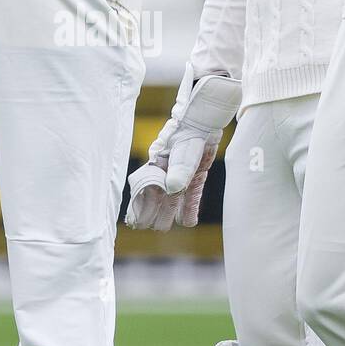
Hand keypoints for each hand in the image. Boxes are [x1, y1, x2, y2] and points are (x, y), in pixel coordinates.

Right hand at [123, 70, 239, 230]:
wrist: (207, 118)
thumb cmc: (189, 130)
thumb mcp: (183, 150)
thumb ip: (179, 169)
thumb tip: (173, 189)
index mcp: (155, 165)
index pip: (142, 190)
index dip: (139, 206)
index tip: (136, 222)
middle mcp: (165, 173)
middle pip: (156, 199)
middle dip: (154, 213)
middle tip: (155, 226)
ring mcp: (180, 176)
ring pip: (172, 200)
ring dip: (169, 213)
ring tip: (166, 227)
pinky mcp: (195, 177)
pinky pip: (190, 197)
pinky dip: (189, 209)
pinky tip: (189, 221)